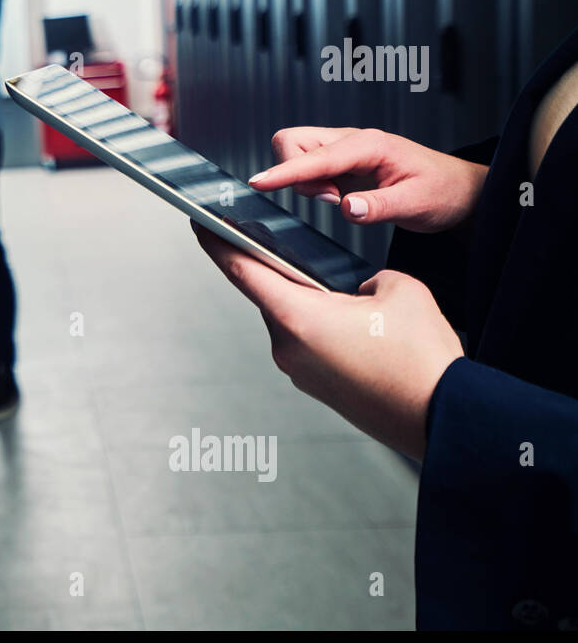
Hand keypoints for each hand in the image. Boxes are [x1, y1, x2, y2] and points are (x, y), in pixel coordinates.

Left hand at [191, 221, 463, 460]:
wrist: (442, 417)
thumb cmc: (420, 360)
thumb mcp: (400, 289)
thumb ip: (369, 277)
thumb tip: (359, 291)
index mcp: (297, 317)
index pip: (242, 271)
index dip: (217, 244)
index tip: (200, 225)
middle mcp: (288, 347)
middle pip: (270, 296)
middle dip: (282, 274)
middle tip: (295, 252)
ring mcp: (300, 372)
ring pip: (292, 322)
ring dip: (310, 305)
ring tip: (348, 298)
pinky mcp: (316, 388)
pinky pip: (309, 346)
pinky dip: (322, 331)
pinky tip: (355, 328)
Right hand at [248, 127, 487, 231]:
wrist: (459, 191)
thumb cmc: (442, 191)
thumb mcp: (416, 204)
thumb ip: (379, 207)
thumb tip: (347, 208)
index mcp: (369, 145)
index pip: (315, 157)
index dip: (285, 171)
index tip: (259, 183)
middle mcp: (352, 142)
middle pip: (293, 141)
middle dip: (293, 171)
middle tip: (328, 198)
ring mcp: (344, 152)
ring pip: (296, 152)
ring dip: (303, 180)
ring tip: (338, 199)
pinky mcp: (341, 164)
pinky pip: (307, 166)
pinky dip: (311, 184)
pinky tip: (339, 197)